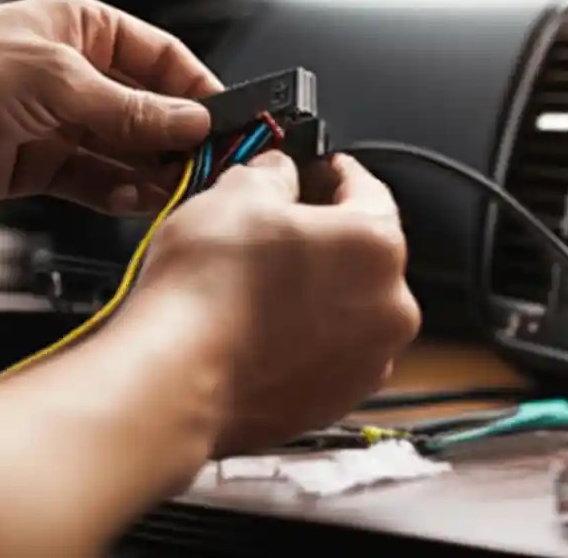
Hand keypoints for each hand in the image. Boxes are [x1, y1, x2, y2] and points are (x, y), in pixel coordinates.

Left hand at [0, 0, 221, 213]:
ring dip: (156, 173)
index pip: (165, 61)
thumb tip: (193, 122)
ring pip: (129, 152)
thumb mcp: (54, 82)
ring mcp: (61, 123)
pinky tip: (140, 203)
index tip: (232, 122)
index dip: (200, 91)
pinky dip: (120, 195)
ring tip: (185, 192)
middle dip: (183, 139)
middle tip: (217, 168)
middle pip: (152, 111)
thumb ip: (129, 110)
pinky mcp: (41, 167)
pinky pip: (97, 182)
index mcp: (86, 30)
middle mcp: (79, 76)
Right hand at [133, 151, 421, 455]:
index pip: (367, 190)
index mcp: (377, 244)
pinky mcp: (340, 399)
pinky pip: (329, 352)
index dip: (335, 172)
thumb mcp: (235, 193)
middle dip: (322, 235)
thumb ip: (273, 173)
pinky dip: (305, 336)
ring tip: (258, 282)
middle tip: (273, 227)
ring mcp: (370, 360)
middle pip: (362, 253)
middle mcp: (390, 306)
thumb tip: (279, 174)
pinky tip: (260, 327)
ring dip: (315, 289)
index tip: (316, 169)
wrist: (176, 383)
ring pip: (348, 306)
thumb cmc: (207, 292)